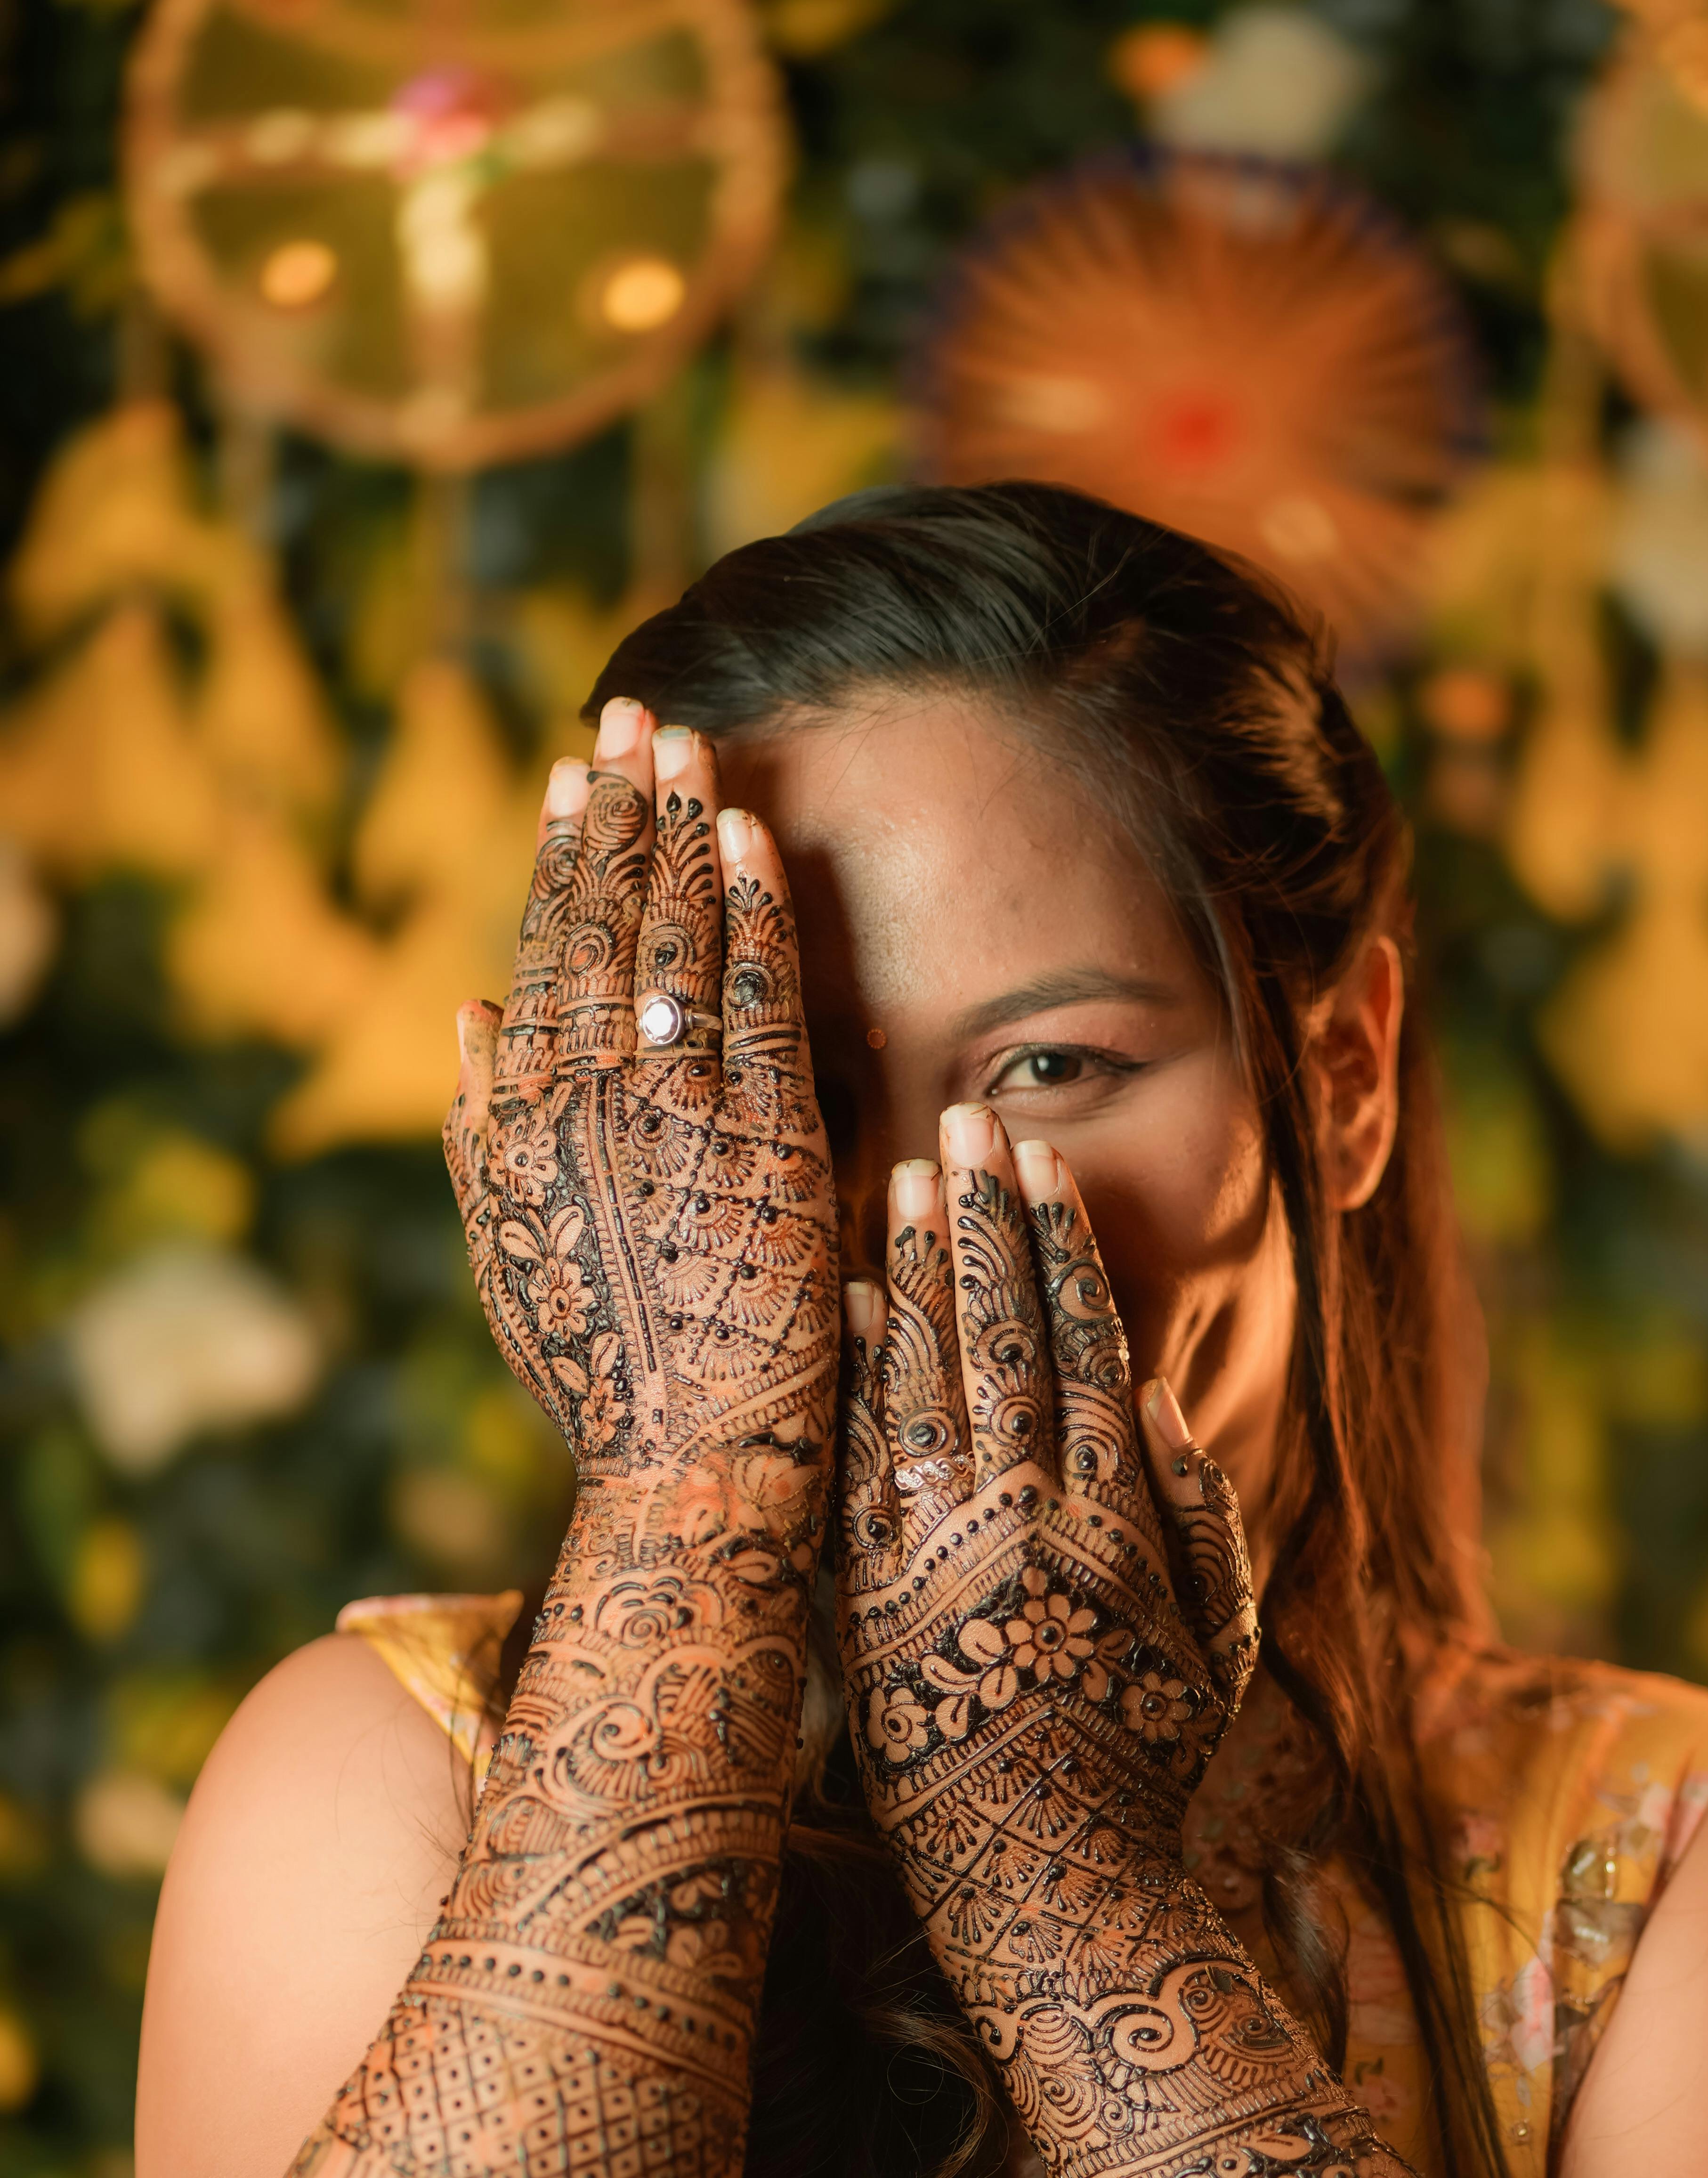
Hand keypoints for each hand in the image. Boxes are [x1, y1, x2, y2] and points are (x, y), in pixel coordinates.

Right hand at [445, 710, 836, 1497]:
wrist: (687, 1465)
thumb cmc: (605, 1375)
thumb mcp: (511, 1251)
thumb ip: (481, 1128)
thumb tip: (469, 1012)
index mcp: (519, 1121)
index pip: (545, 955)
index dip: (564, 856)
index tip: (577, 772)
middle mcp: (587, 1102)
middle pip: (605, 926)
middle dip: (623, 811)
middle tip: (637, 713)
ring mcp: (677, 1114)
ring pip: (678, 944)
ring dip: (686, 834)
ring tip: (692, 745)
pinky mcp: (769, 1140)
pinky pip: (761, 997)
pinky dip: (755, 909)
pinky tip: (758, 836)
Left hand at [837, 1100, 1257, 2016]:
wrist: (1048, 1880)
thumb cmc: (1145, 1766)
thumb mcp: (1220, 1648)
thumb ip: (1202, 1519)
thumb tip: (1158, 1396)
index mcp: (1117, 1520)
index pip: (1082, 1344)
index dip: (1058, 1245)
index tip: (1039, 1161)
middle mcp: (1027, 1520)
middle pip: (999, 1338)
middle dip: (980, 1222)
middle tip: (962, 1122)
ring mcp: (942, 1557)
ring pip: (923, 1381)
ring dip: (910, 1272)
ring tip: (897, 1176)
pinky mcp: (872, 1602)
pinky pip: (856, 1466)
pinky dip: (849, 1380)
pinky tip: (834, 1304)